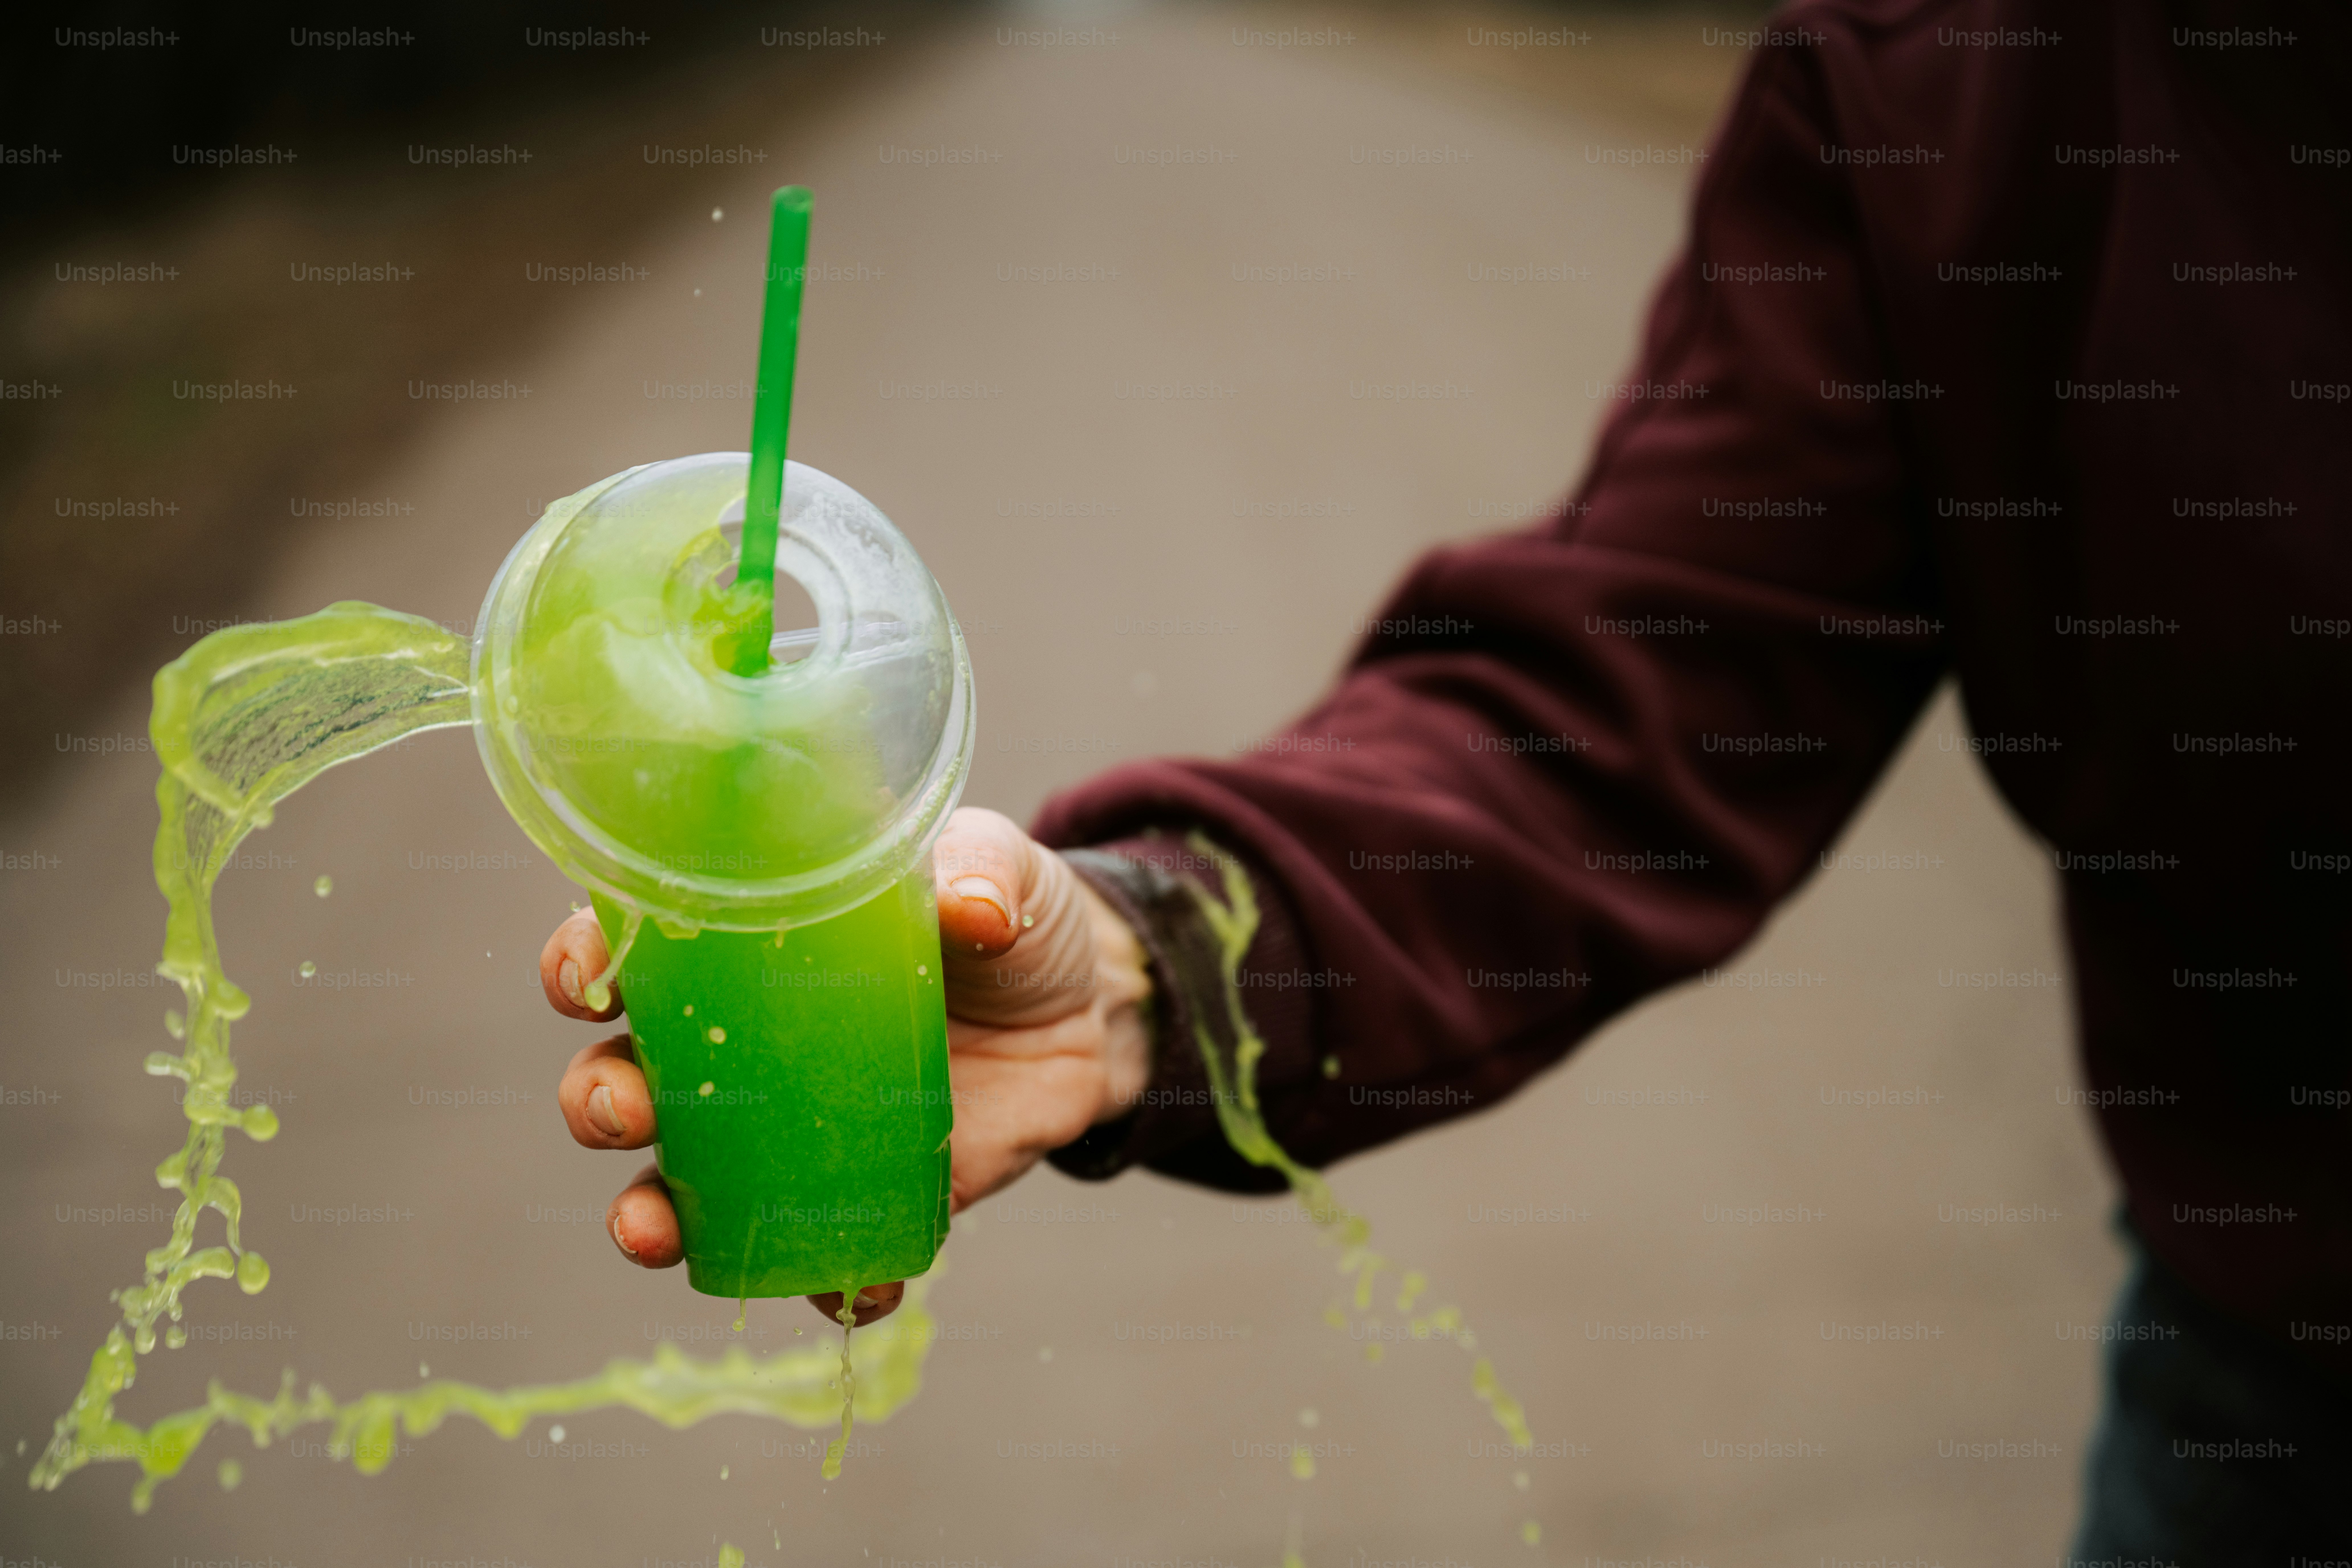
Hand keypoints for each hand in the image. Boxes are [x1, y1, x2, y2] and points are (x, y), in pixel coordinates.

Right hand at [539, 806, 1151, 1326]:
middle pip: (626, 1076)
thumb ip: (979, 874)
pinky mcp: (858, 1194)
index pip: (631, 947)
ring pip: (680, 1183)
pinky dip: (819, 1283)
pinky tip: (844, 1291)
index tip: (586, 984)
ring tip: (650, 1230)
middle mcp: (739, 1040)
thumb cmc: (1012, 919)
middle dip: (600, 1100)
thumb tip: (970, 909)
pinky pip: (814, 1256)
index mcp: (744, 940)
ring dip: (648, 1213)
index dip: (584, 965)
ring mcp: (788, 1128)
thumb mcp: (998, 869)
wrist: (1089, 1009)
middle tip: (627, 1108)